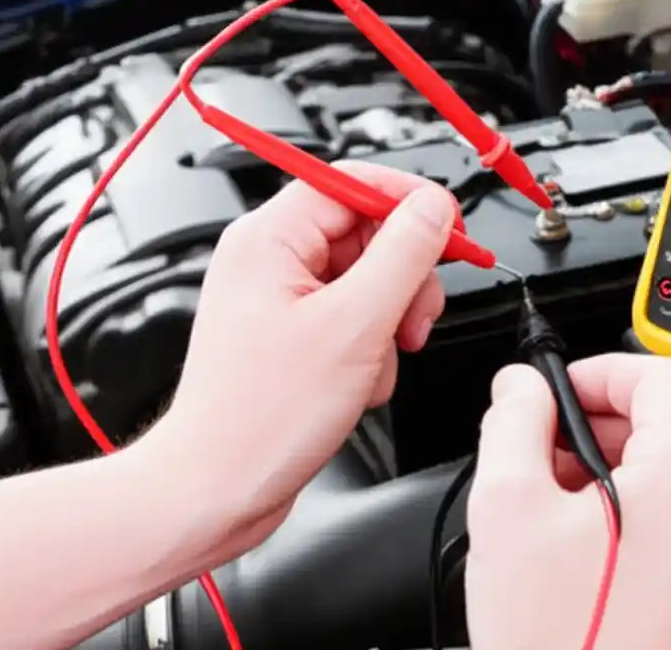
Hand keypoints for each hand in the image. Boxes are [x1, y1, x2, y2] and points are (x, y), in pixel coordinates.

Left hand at [135, 161, 455, 556]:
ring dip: (392, 322)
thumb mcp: (356, 325)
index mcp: (270, 238)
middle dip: (405, 278)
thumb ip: (404, 255)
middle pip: (369, 233)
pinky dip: (372, 349)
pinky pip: (356, 319)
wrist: (219, 488)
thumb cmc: (260, 417)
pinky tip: (360, 381)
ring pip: (370, 281)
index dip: (411, 201)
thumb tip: (434, 207)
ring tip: (380, 361)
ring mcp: (281, 300)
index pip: (355, 182)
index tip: (450, 230)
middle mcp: (270, 261)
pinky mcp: (294, 337)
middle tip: (415, 318)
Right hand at [465, 354, 670, 649]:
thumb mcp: (507, 509)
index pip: (666, 379)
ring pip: (666, 478)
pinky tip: (571, 545)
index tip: (563, 389)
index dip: (607, 369)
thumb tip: (522, 385)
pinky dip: (624, 513)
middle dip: (596, 425)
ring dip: (605, 470)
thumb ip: (515, 422)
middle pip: (667, 429)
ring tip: (546, 506)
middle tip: (538, 449)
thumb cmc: (556, 640)